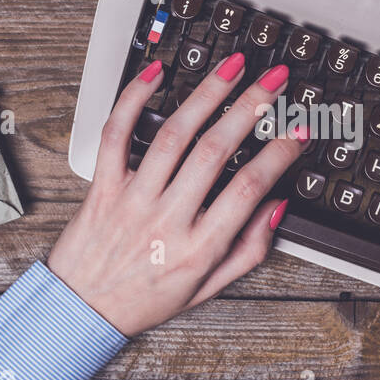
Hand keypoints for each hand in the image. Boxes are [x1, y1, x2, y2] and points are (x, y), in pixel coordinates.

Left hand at [48, 53, 306, 336]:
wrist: (80, 311)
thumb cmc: (145, 299)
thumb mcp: (208, 288)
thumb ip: (248, 249)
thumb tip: (275, 207)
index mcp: (197, 248)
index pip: (248, 189)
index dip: (279, 154)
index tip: (299, 129)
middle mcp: (166, 219)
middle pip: (214, 151)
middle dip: (250, 107)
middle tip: (273, 81)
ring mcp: (132, 199)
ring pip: (173, 135)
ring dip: (207, 94)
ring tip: (232, 67)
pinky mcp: (103, 186)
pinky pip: (116, 135)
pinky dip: (134, 99)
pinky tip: (157, 74)